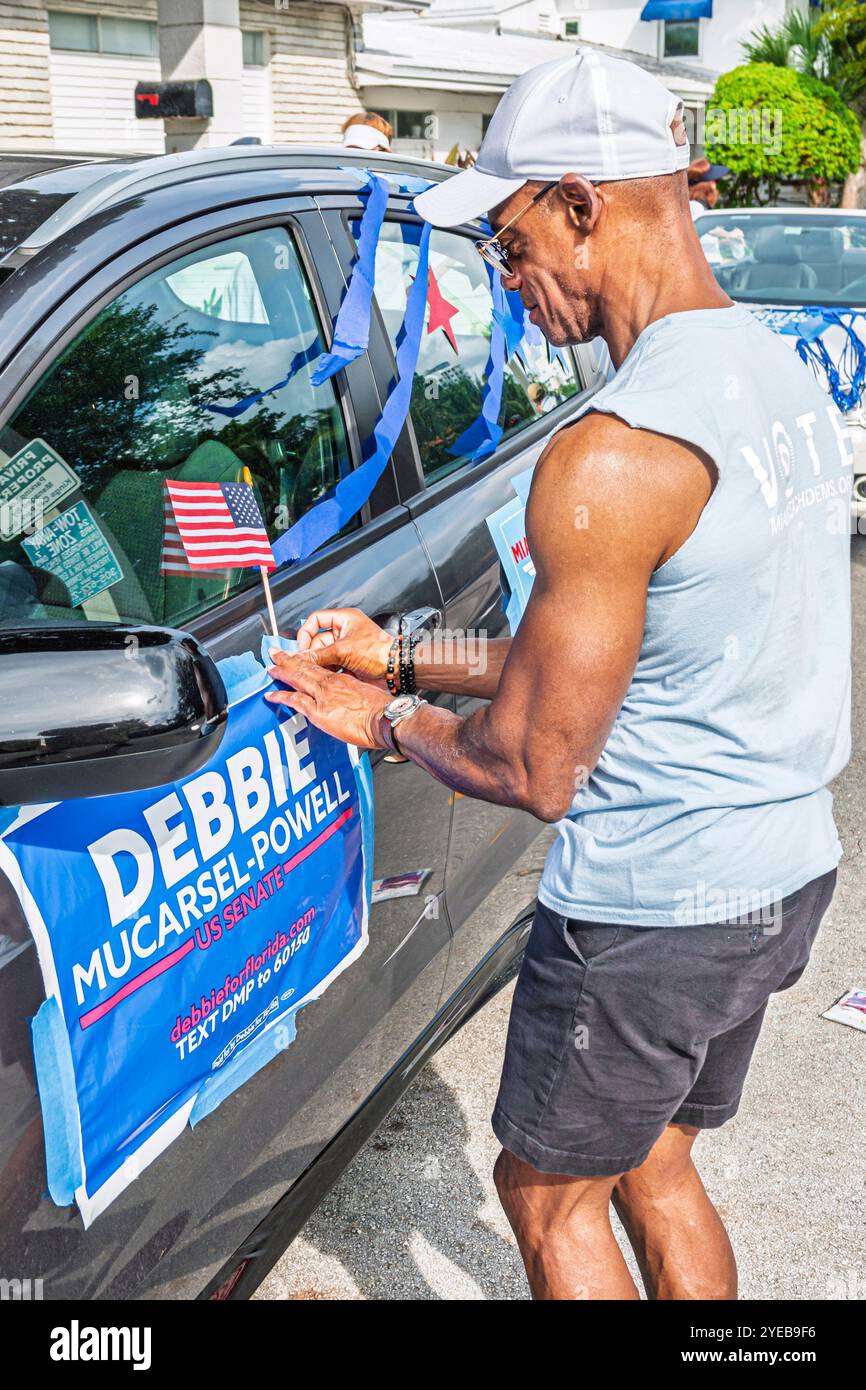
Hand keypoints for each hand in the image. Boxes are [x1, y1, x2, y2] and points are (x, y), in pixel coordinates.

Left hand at [265, 649, 390, 750]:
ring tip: (270, 668)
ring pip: (297, 678)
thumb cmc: (382, 709)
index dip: (305, 659)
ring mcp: (323, 695)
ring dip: (282, 672)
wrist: (386, 718)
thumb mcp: (367, 693)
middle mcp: (330, 683)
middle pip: (305, 667)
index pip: (319, 665)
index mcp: (342, 678)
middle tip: (274, 653)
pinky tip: (271, 695)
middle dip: (287, 659)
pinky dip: (281, 696)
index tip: (296, 655)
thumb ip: (353, 691)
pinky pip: (295, 700)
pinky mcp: (319, 711)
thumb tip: (349, 696)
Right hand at [296, 607, 392, 688]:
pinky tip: (325, 676)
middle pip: (318, 639)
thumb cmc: (379, 652)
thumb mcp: (343, 650)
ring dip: (319, 663)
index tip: (301, 647)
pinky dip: (327, 669)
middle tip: (306, 663)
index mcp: (345, 618)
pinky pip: (332, 663)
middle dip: (312, 652)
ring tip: (315, 671)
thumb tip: (300, 658)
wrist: (396, 669)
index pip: (316, 620)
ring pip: (324, 653)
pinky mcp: (349, 659)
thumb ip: (319, 655)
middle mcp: (344, 630)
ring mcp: (346, 645)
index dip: (306, 632)